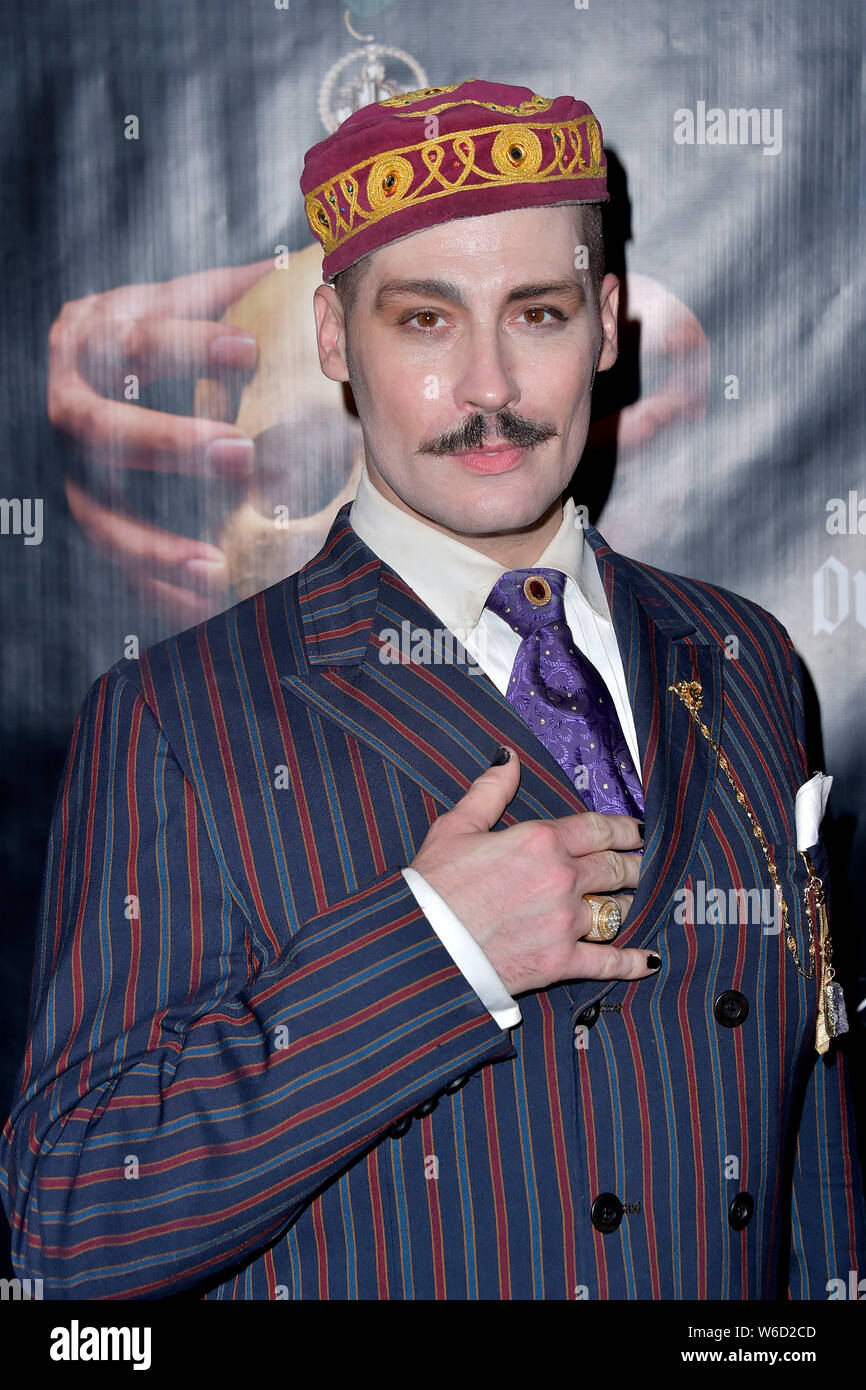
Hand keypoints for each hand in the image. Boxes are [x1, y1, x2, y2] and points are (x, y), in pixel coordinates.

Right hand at [48, 259, 273, 622]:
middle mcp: (67, 401)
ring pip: (94, 510)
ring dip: (151, 541)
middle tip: (242, 454)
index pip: (130, 339)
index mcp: (92, 336)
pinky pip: (112, 565)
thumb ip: (236, 288)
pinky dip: (155, 588)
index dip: (185, 344)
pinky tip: (202, 604)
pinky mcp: (86, 519)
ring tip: (213, 562)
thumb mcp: (186, 299)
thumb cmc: (156, 332)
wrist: (89, 372)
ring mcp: (70, 467)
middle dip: (166, 442)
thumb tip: (311, 262)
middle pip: (97, 427)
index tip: (247, 350)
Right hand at [409, 748, 654, 995]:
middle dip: (633, 865)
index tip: (639, 831)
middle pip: (615, 867)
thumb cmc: (433, 886)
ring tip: (636, 901)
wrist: (423, 946)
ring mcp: (565, 921)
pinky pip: (608, 961)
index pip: (599, 829)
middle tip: (643, 864)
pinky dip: (632, 962)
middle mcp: (561, 878)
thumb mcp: (456, 827)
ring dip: (628, 905)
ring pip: (616, 910)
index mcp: (540, 840)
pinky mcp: (561, 961)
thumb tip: (509, 757)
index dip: (625, 829)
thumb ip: (490, 790)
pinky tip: (648, 960)